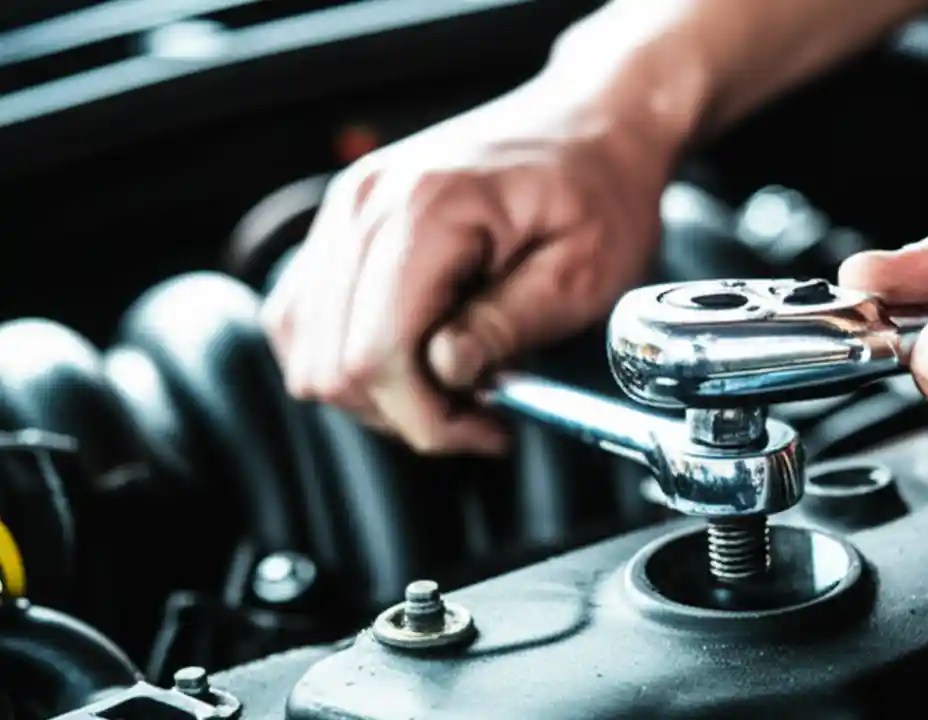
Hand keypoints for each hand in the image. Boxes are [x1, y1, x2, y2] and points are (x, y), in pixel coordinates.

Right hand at [259, 77, 673, 453]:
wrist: (588, 124)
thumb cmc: (596, 188)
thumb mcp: (583, 269)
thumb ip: (509, 323)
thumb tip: (448, 372)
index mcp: (426, 209)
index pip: (376, 356)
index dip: (427, 418)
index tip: (488, 429)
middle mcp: (365, 204)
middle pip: (331, 363)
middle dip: (407, 412)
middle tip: (479, 413)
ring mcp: (345, 211)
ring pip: (306, 351)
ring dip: (377, 392)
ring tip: (452, 384)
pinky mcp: (343, 226)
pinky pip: (305, 319)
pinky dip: (351, 357)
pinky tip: (416, 357)